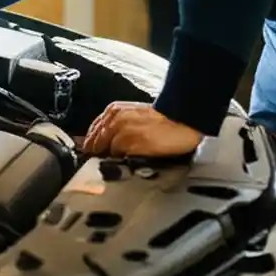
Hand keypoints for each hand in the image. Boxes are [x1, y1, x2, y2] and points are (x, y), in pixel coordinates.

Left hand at [81, 102, 203, 158]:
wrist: (183, 121)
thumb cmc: (164, 120)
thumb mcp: (134, 116)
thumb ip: (118, 126)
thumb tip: (106, 143)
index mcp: (114, 110)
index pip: (92, 132)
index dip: (92, 145)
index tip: (93, 154)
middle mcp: (115, 119)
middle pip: (95, 143)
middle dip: (97, 153)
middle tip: (101, 163)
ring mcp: (122, 132)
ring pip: (106, 151)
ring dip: (109, 159)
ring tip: (116, 165)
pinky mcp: (132, 144)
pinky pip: (119, 157)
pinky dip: (120, 162)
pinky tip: (127, 164)